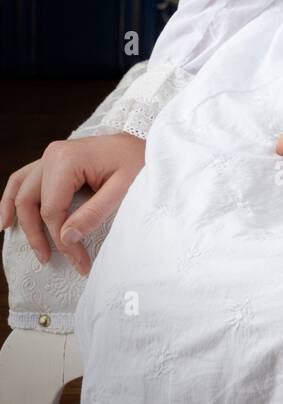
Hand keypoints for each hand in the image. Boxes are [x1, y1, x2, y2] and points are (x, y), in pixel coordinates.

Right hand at [0, 132, 146, 275]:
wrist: (148, 142)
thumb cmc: (140, 162)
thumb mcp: (124, 189)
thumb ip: (94, 213)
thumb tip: (65, 237)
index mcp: (67, 159)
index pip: (52, 209)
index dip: (61, 239)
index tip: (79, 261)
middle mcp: (53, 154)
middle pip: (29, 201)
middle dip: (38, 235)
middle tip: (49, 260)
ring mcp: (52, 155)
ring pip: (21, 190)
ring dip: (18, 218)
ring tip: (22, 243)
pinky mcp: (55, 159)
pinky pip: (24, 178)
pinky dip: (14, 197)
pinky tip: (8, 218)